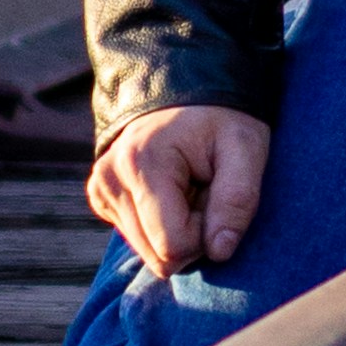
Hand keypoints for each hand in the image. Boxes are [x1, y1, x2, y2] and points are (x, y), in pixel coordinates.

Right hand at [87, 103, 270, 274]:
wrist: (188, 90)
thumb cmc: (221, 120)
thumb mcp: (245, 148)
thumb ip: (238, 199)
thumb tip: (220, 252)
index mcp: (141, 164)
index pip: (174, 245)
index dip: (206, 231)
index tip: (216, 193)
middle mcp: (110, 179)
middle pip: (159, 255)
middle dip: (192, 232)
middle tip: (205, 189)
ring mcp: (100, 189)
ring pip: (149, 252)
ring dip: (178, 228)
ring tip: (190, 187)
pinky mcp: (101, 198)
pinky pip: (139, 240)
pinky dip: (162, 223)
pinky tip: (173, 190)